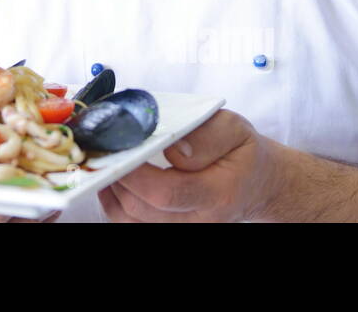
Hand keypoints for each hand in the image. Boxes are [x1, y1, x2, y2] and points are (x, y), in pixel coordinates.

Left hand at [98, 109, 283, 222]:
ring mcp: (183, 227)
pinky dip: (114, 201)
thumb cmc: (242, 153)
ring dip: (110, 190)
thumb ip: (207, 135)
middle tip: (100, 151)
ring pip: (131, 219)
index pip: (166, 193)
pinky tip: (111, 179)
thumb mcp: (236, 130)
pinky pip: (131, 222)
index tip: (117, 149)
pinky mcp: (170, 227)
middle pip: (141, 209)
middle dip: (114, 179)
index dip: (134, 175)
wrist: (257, 183)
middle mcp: (198, 219)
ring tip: (103, 162)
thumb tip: (174, 148)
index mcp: (217, 193)